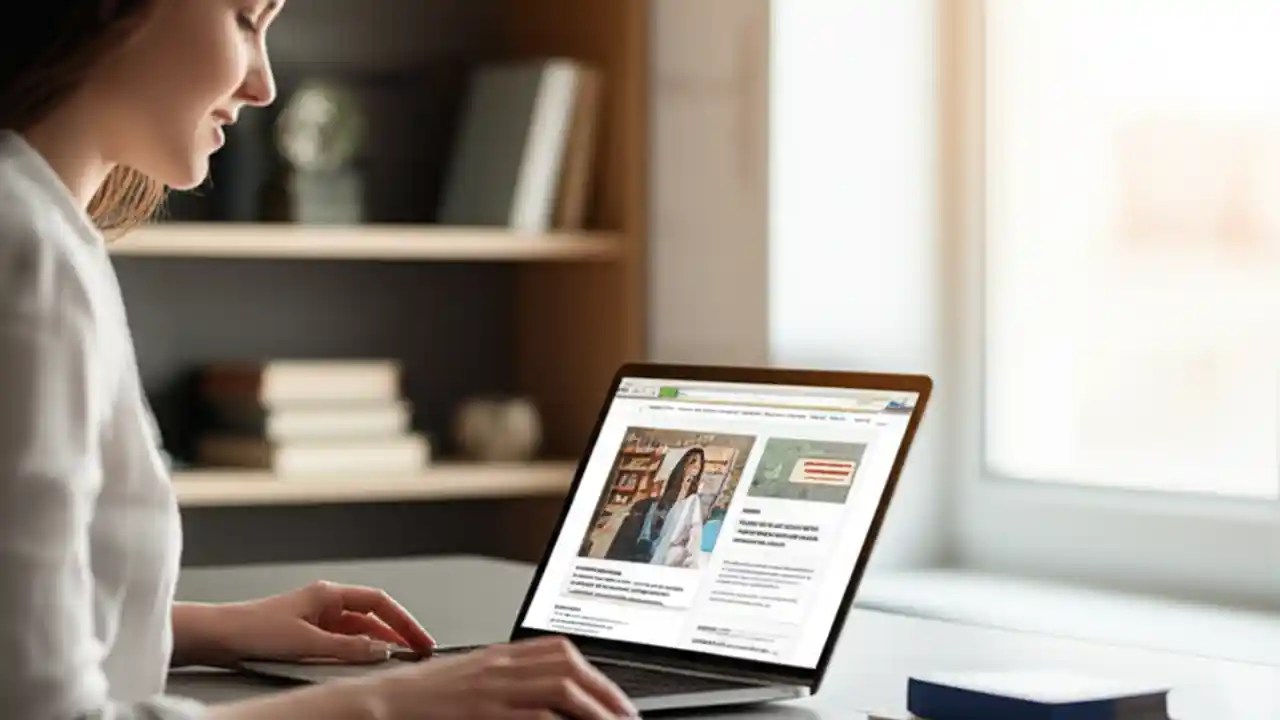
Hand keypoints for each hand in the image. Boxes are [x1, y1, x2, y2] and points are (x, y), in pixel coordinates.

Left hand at [186, 580, 435, 664]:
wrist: (219, 637)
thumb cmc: (255, 630)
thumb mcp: (307, 642)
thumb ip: (348, 648)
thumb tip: (382, 651)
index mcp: (329, 594)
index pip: (379, 603)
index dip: (404, 621)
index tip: (420, 640)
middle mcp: (326, 603)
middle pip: (372, 617)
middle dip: (396, 635)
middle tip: (417, 654)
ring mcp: (316, 619)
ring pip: (358, 632)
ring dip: (377, 646)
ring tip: (396, 663)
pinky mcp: (306, 635)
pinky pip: (341, 643)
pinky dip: (356, 653)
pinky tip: (363, 665)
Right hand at [377, 636, 638, 719]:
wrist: (380, 703)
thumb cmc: (421, 699)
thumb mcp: (469, 682)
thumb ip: (505, 682)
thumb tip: (544, 700)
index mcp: (498, 656)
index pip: (560, 650)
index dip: (595, 673)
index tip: (614, 698)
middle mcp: (499, 665)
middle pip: (568, 666)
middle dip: (605, 692)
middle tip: (625, 718)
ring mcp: (491, 688)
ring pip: (560, 687)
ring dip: (594, 709)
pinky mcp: (480, 711)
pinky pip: (531, 714)